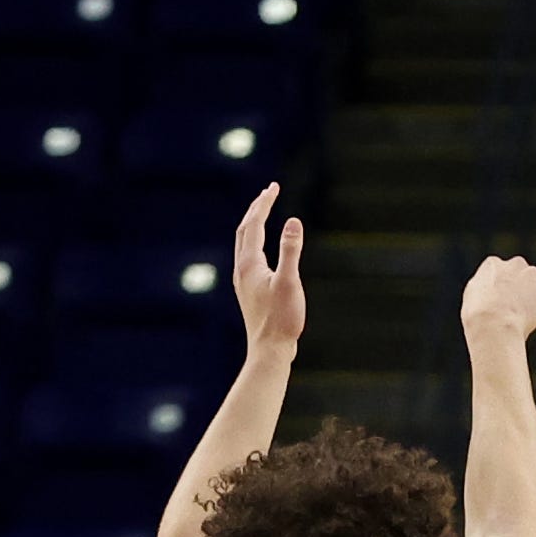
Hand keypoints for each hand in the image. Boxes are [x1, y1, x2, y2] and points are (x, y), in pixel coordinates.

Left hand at [231, 183, 302, 355]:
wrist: (269, 349)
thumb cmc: (281, 319)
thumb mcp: (290, 282)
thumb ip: (291, 250)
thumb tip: (294, 220)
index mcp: (249, 264)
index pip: (254, 224)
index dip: (264, 204)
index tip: (273, 186)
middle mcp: (241, 269)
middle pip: (245, 230)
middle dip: (256, 208)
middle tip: (269, 191)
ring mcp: (243, 280)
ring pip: (244, 243)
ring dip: (253, 224)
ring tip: (263, 211)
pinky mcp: (248, 290)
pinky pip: (248, 255)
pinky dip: (254, 240)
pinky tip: (261, 247)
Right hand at [461, 254, 535, 339]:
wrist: (492, 323)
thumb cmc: (478, 317)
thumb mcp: (471, 299)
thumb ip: (484, 291)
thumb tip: (492, 297)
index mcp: (493, 264)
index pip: (503, 271)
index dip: (505, 288)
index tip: (503, 304)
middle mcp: (515, 264)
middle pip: (524, 275)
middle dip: (523, 291)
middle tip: (518, 311)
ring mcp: (533, 275)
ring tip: (530, 319)